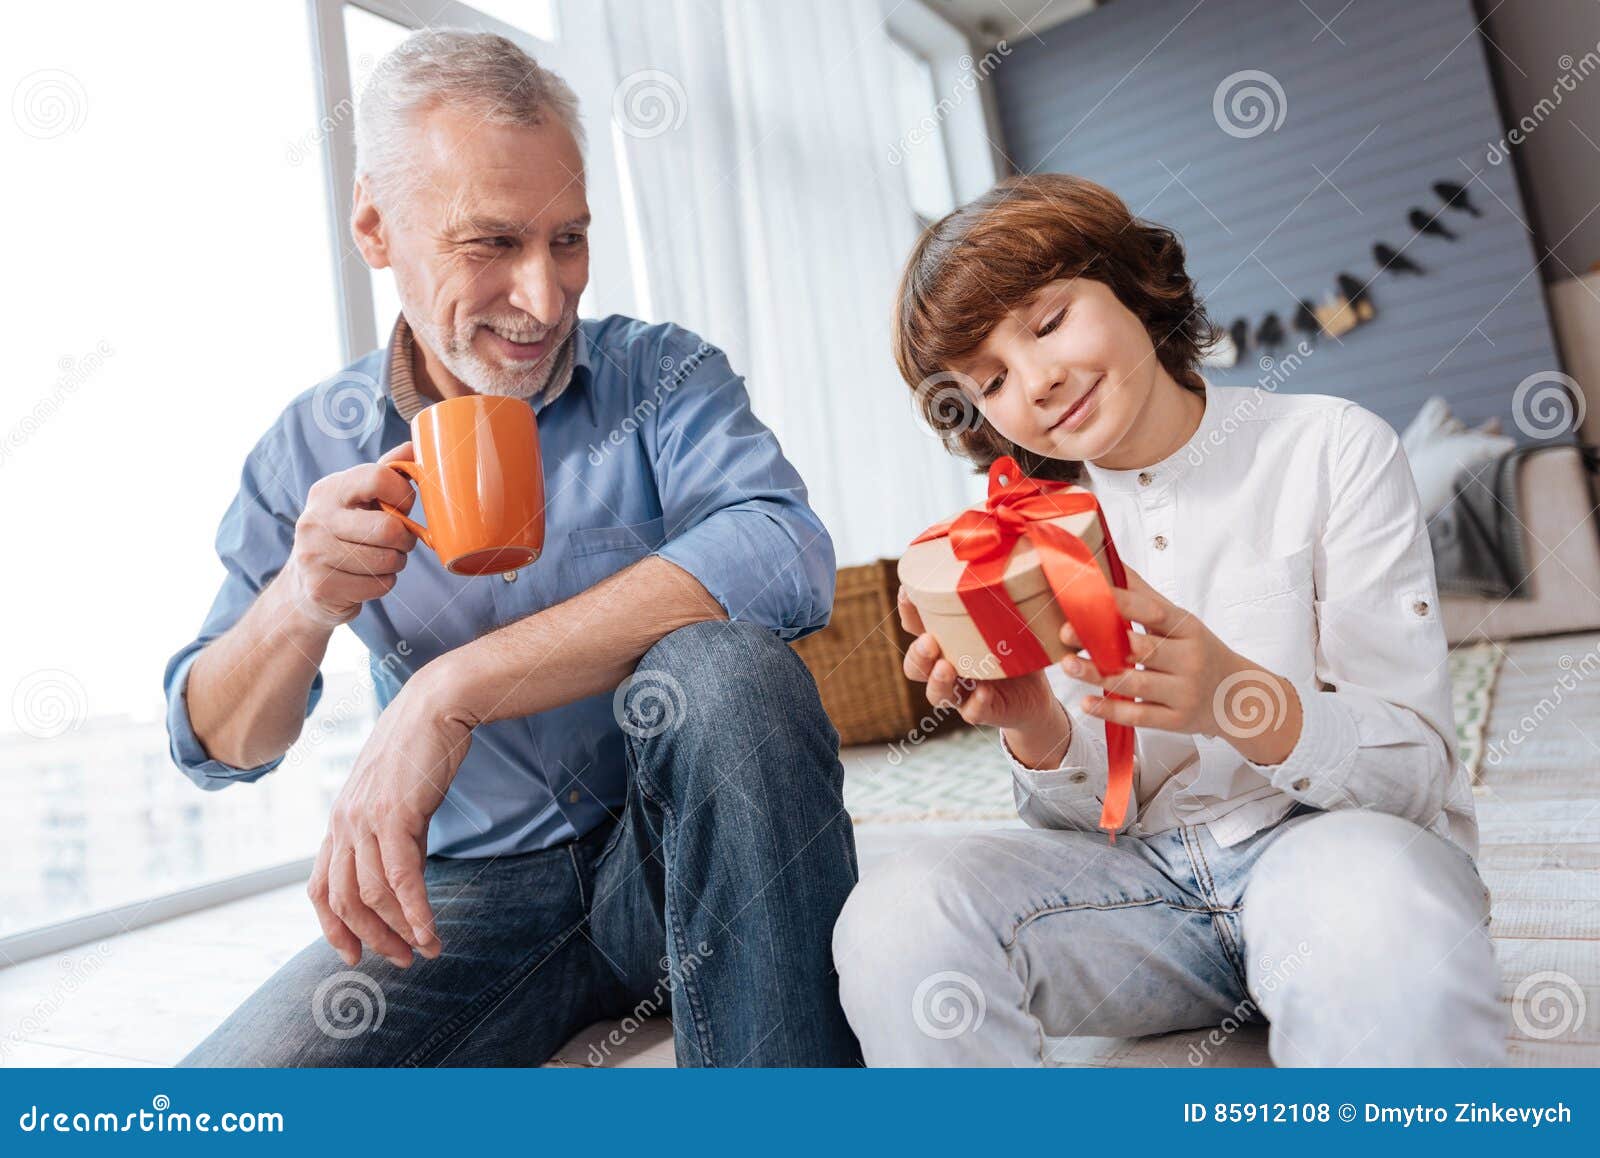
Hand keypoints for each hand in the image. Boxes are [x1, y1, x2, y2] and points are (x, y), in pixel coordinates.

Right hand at [282, 442, 419, 627]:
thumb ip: (386, 472)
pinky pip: (379, 585)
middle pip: (388, 528)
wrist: (305, 583)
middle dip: (405, 538)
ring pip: (388, 560)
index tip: (404, 506)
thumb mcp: (359, 498)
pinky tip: (366, 577)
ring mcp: (314, 554)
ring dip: (396, 562)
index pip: (378, 477)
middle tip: (400, 540)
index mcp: (329, 490)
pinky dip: (383, 583)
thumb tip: (415, 446)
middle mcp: (315, 519)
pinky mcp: (321, 587)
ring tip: (382, 558)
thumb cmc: (344, 533)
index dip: (404, 494)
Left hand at [307, 673, 471, 967]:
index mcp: (339, 820)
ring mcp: (366, 820)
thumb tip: (398, 867)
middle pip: (344, 901)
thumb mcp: (391, 792)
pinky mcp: (396, 815)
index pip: (321, 888)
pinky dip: (415, 912)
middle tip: (400, 960)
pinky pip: (401, 879)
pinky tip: (430, 933)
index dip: (333, 928)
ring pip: (372, 896)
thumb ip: (385, 828)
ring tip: (426, 949)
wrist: (436, 705)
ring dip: (399, 931)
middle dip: (372, 939)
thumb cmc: (420, 746)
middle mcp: (344, 824)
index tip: (355, 954)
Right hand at [898, 586, 1070, 766]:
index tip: (908, 591)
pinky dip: (975, 703)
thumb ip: (999, 595)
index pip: (915, 627)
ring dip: (938, 681)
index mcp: (945, 642)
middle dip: (918, 654)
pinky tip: (983, 693)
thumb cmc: (1014, 648)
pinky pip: (971, 712)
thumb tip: (1000, 548)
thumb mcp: (1007, 619)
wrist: (1035, 693)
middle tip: (930, 641)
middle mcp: (945, 669)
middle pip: (915, 667)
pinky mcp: (981, 711)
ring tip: (947, 668)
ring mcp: (961, 693)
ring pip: (936, 694)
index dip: (908, 611)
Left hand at [1059, 566, 1301, 763]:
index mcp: (1188, 628)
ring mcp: (1184, 692)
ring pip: (1136, 684)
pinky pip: (1139, 717)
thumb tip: (1111, 562)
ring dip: (1098, 674)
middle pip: (1141, 648)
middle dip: (1101, 640)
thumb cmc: (1199, 652)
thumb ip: (1145, 597)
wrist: (1238, 696)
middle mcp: (1188, 659)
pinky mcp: (1177, 720)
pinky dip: (1111, 710)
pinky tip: (1087, 703)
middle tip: (1065, 631)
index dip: (1119, 603)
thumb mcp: (1181, 623)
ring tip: (1068, 665)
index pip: (1153, 611)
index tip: (1085, 594)